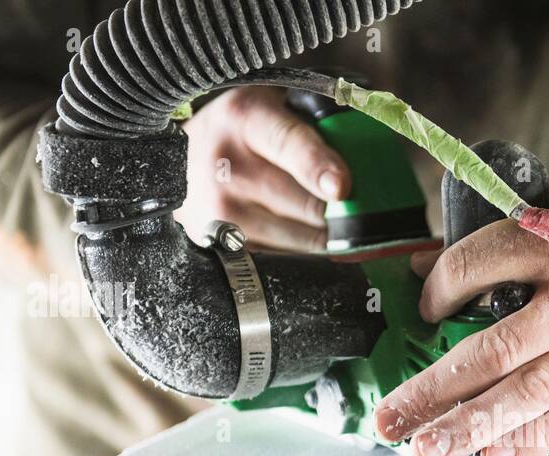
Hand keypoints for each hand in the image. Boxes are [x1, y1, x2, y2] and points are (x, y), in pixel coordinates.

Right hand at [175, 87, 349, 251]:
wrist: (176, 158)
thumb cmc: (243, 130)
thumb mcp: (274, 104)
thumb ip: (319, 119)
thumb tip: (372, 151)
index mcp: (246, 117)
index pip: (289, 145)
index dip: (318, 168)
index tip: (341, 187)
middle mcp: (226, 164)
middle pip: (307, 204)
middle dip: (343, 212)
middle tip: (359, 208)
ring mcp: (219, 208)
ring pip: (302, 238)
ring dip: (327, 234)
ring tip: (331, 219)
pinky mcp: (219, 242)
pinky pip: (284, 257)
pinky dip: (303, 249)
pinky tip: (302, 232)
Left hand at [372, 159, 548, 455]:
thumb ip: (504, 231)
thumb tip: (424, 268)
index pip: (477, 269)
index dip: (438, 291)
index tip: (425, 307)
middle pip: (494, 351)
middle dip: (433, 391)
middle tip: (390, 420)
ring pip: (531, 396)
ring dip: (471, 428)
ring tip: (427, 452)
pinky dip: (531, 443)